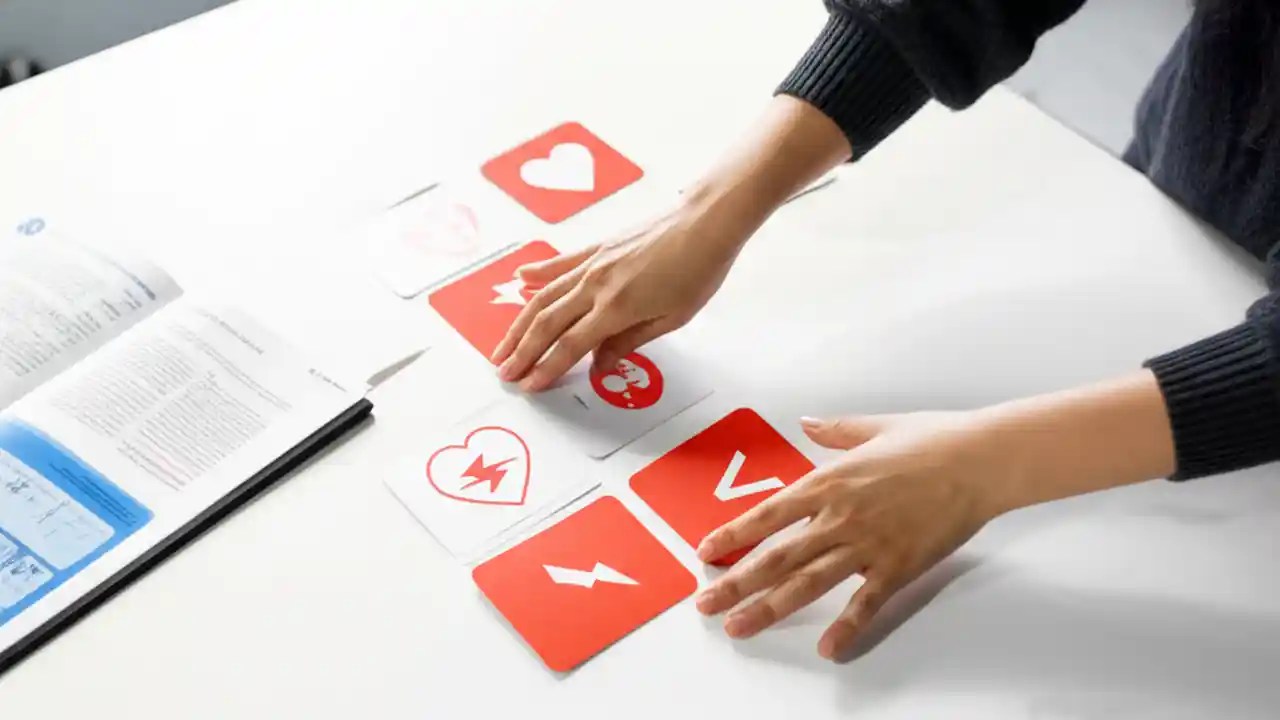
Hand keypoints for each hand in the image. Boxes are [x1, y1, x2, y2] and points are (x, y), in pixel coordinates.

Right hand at [491, 202, 746, 389]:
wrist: (705, 223)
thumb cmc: (697, 273)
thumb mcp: (671, 319)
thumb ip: (629, 342)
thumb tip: (597, 366)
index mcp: (615, 308)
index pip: (570, 346)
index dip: (546, 368)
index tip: (528, 386)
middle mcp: (595, 286)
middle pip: (547, 324)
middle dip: (522, 352)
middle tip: (504, 372)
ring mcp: (592, 264)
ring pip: (544, 296)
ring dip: (519, 323)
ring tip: (503, 345)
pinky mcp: (597, 247)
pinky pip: (559, 264)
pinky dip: (537, 273)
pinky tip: (519, 280)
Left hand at [692, 371, 1175, 659]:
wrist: (981, 459)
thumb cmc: (933, 440)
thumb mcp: (874, 426)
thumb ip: (835, 430)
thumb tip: (808, 423)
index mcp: (829, 481)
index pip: (767, 515)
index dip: (733, 537)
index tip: (707, 553)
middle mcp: (839, 516)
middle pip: (776, 556)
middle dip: (735, 583)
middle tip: (705, 604)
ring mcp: (867, 544)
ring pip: (807, 583)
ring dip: (769, 607)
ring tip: (739, 626)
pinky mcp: (899, 566)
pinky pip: (866, 603)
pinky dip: (846, 627)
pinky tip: (827, 648)